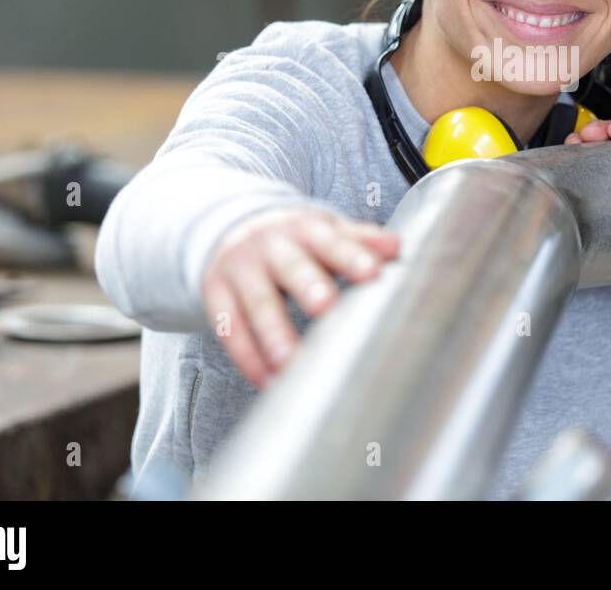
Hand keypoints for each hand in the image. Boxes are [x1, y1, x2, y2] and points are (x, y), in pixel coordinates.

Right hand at [200, 205, 399, 387]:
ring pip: (257, 303)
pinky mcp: (216, 294)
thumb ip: (359, 241)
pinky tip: (268, 381)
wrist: (231, 229)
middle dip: (307, 285)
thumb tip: (395, 248)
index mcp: (304, 228)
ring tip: (292, 363)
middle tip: (326, 306)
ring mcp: (240, 270)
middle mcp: (270, 245)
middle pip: (290, 266)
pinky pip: (229, 329)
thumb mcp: (325, 232)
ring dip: (274, 333)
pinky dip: (248, 358)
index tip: (372, 273)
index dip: (350, 256)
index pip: (329, 240)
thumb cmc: (294, 239)